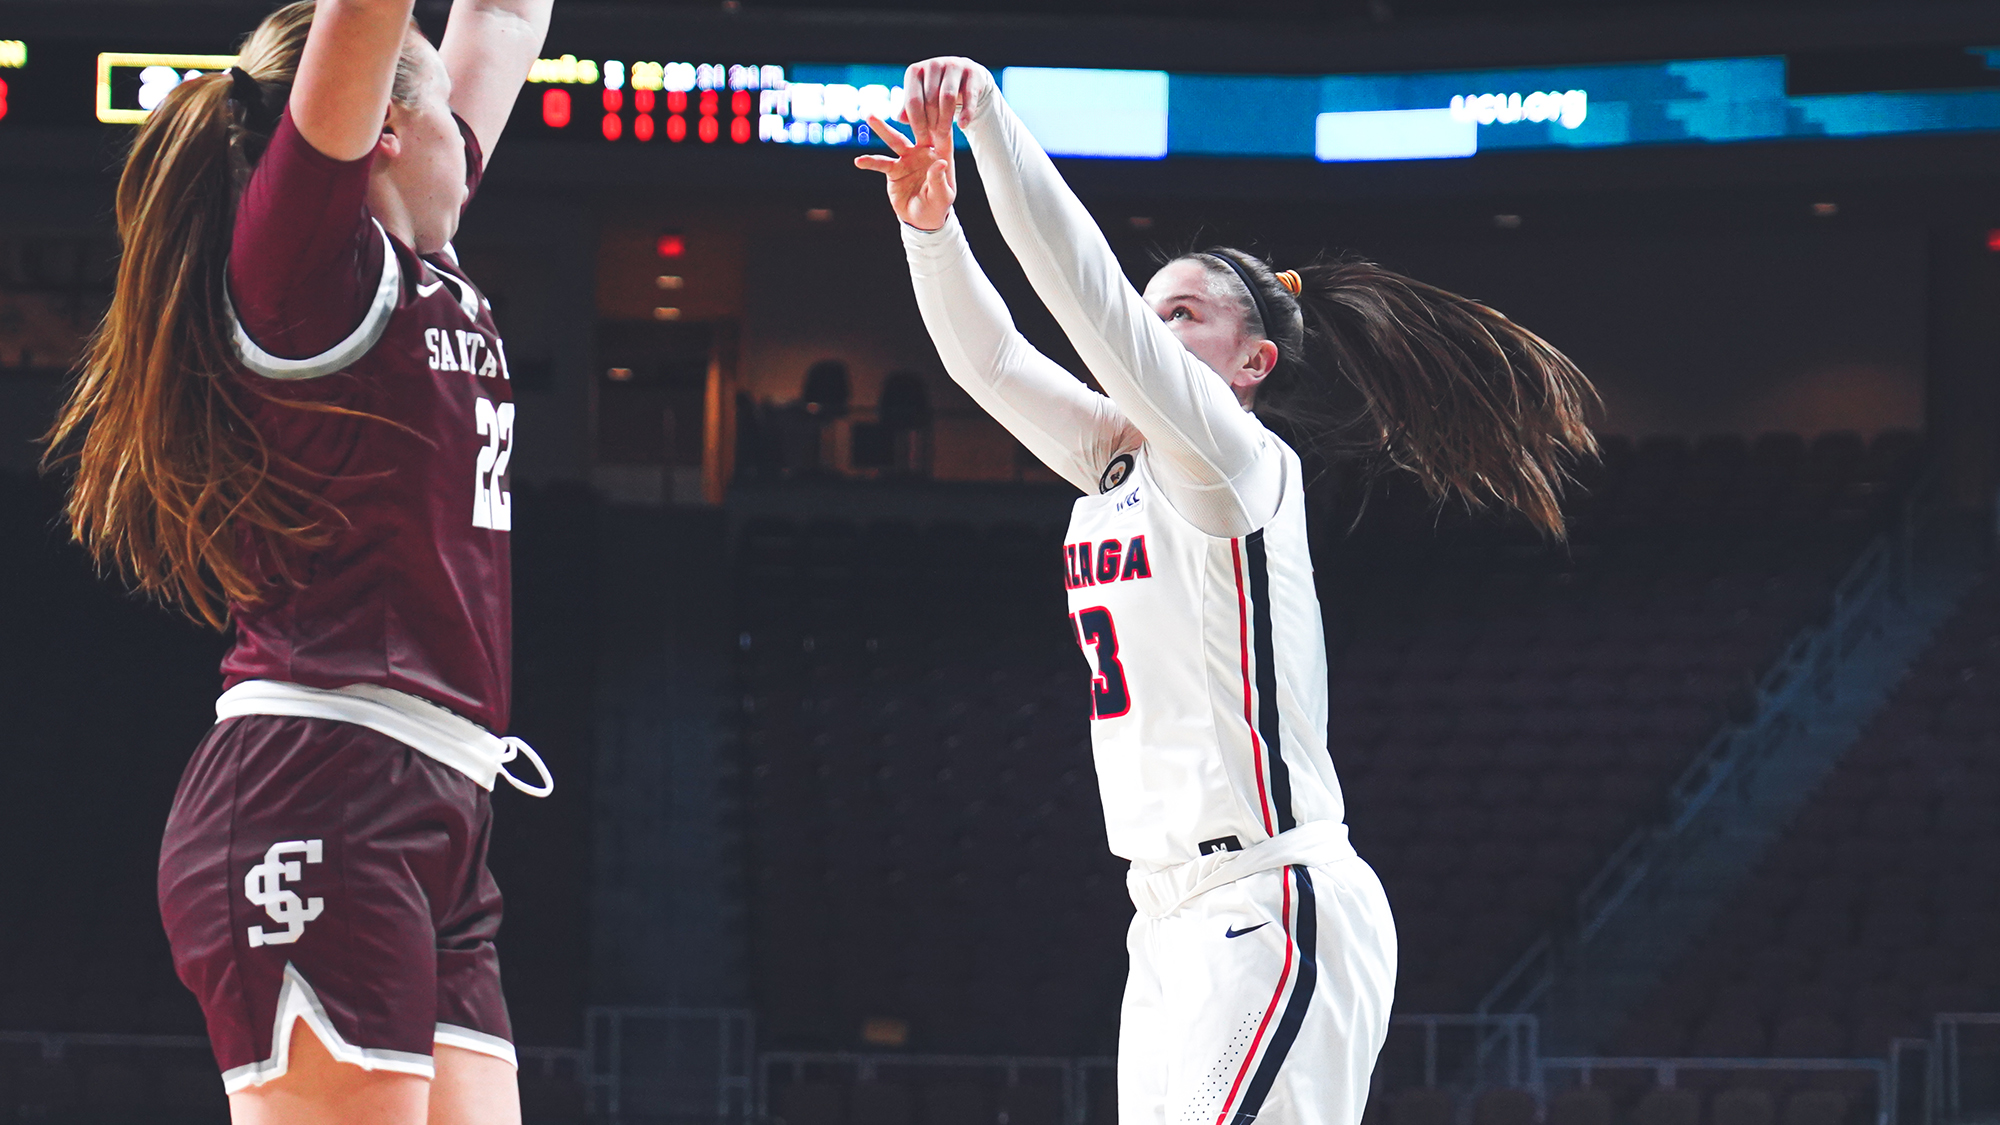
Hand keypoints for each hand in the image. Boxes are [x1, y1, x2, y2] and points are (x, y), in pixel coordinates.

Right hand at [853, 111, 955, 231]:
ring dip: (883, 129)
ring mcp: (907, 159)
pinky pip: (881, 163)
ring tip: (869, 116)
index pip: (940, 132)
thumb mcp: (943, 196)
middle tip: (904, 98)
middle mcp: (923, 152)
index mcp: (941, 154)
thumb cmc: (938, 207)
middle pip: (915, 129)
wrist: (922, 220)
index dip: (937, 117)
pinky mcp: (893, 170)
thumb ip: (940, 180)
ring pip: (895, 140)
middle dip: (908, 115)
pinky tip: (859, 161)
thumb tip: (939, 163)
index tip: (930, 103)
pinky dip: (870, 162)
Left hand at [899, 56, 994, 131]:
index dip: (917, 123)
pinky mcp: (971, 71)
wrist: (963, 77)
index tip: (921, 140)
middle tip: (935, 140)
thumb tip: (900, 119)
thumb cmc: (935, 91)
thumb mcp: (920, 97)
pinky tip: (963, 126)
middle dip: (932, 124)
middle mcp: (933, 65)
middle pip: (931, 100)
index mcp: (915, 71)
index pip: (913, 101)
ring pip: (948, 97)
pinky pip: (969, 96)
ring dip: (946, 120)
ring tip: (945, 135)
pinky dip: (966, 113)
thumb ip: (908, 108)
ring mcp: (953, 65)